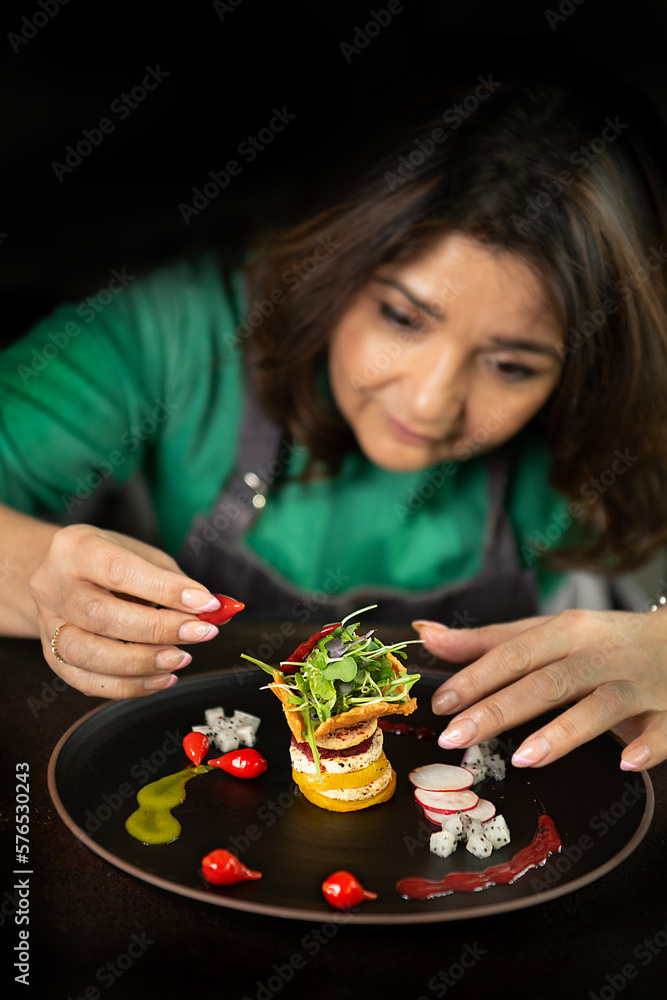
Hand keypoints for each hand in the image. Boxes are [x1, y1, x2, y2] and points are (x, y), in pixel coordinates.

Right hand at [29, 523, 234, 698]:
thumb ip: (175, 581)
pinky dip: (128, 686)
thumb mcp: (142, 556)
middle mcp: (52, 584)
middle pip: (101, 616)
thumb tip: (217, 610)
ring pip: (88, 654)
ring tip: (180, 658)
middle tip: (199, 633)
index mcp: (75, 547)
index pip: (120, 571)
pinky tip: (160, 678)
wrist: (61, 574)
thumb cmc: (110, 562)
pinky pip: (85, 681)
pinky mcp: (50, 655)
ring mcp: (46, 622)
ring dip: (142, 663)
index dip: (166, 590)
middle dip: (158, 630)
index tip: (205, 603)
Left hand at [414, 608, 666, 770]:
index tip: (441, 703)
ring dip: (564, 732)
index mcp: (565, 632)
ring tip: (525, 758)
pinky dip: (649, 746)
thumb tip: (424, 633)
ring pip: (599, 707)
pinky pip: (663, 730)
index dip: (476, 677)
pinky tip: (628, 763)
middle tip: (456, 737)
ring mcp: (636, 684)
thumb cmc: (598, 642)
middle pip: (546, 683)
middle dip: (499, 710)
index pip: (514, 654)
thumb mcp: (545, 634)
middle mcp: (598, 655)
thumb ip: (486, 642)